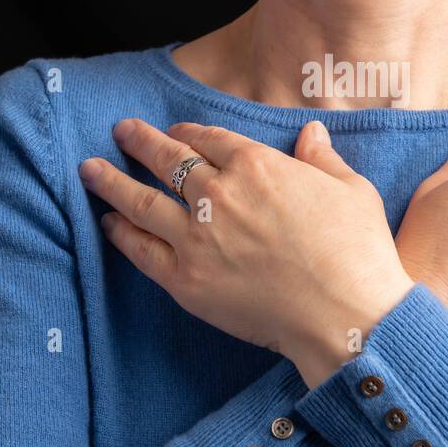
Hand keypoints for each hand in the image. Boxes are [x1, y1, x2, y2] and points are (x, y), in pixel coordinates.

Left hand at [79, 118, 412, 388]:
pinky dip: (121, 233)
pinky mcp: (185, 280)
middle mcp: (218, 193)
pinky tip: (108, 223)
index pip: (208, 139)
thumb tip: (311, 134)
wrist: (344, 315)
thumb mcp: (351, 190)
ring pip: (140, 200)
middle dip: (139, 142)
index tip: (175, 131)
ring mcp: (196, 237)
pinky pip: (140, 249)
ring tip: (90, 170)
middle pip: (167, 160)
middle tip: (121, 131)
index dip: (187, 132)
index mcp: (257, 164)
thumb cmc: (357, 252)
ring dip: (112, 181)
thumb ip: (322, 159)